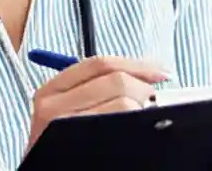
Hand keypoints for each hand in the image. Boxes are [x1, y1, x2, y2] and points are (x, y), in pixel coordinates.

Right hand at [26, 56, 168, 149]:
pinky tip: (134, 134)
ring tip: (140, 122)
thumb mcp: (69, 114)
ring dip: (141, 110)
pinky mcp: (78, 146)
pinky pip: (122, 127)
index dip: (136, 65)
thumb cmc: (66, 147)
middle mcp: (52, 106)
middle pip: (116, 81)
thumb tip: (144, 78)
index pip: (99, 64)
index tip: (160, 73)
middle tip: (152, 104)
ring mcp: (64, 127)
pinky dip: (136, 127)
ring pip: (123, 103)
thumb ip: (96, 91)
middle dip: (144, 90)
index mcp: (51, 90)